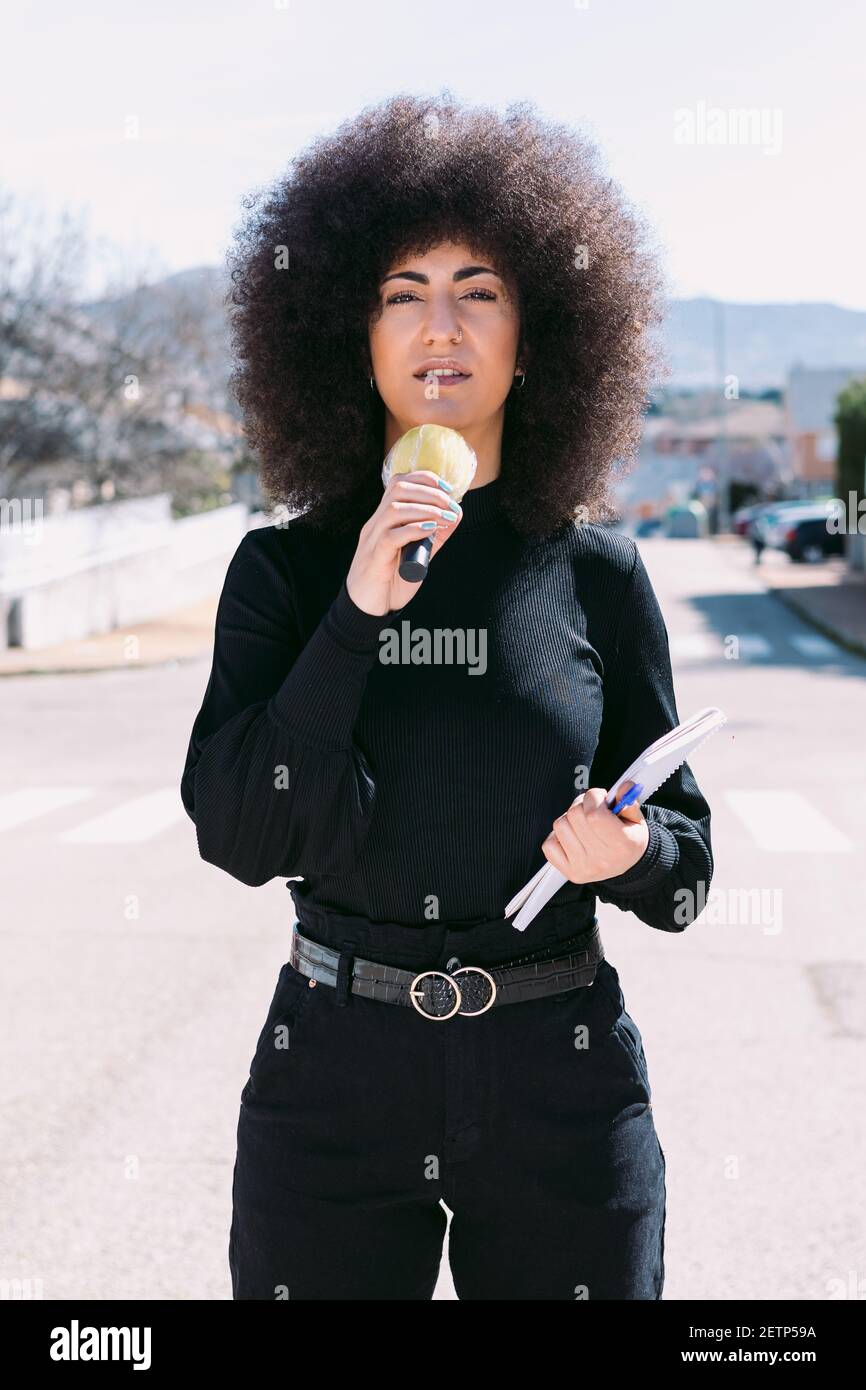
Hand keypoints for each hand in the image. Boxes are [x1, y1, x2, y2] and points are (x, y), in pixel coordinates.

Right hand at [345, 469, 463, 616]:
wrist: (365, 611)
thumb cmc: (390, 583)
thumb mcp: (417, 554)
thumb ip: (433, 536)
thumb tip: (455, 514)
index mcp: (383, 521)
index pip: (398, 483)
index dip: (424, 479)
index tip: (448, 489)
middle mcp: (375, 525)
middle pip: (397, 489)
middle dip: (429, 491)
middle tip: (450, 504)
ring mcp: (372, 540)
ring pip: (394, 508)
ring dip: (425, 508)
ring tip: (445, 517)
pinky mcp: (374, 559)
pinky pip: (391, 537)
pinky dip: (414, 529)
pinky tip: (431, 530)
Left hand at [541, 782, 648, 883]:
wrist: (628, 866)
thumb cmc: (629, 838)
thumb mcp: (635, 818)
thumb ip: (629, 800)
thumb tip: (624, 786)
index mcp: (622, 844)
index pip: (594, 814)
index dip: (593, 798)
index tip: (599, 798)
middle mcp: (602, 858)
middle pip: (574, 815)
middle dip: (582, 805)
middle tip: (592, 809)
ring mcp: (584, 867)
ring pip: (560, 825)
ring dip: (569, 819)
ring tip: (583, 824)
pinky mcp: (570, 873)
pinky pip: (549, 844)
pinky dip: (558, 837)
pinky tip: (573, 837)